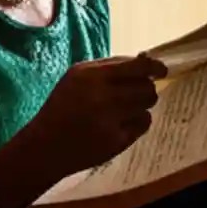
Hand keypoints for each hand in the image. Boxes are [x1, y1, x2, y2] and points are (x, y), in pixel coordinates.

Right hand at [21, 55, 165, 182]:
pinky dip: (137, 122)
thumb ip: (111, 66)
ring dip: (141, 105)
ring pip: (147, 105)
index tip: (161, 70)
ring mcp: (110, 121)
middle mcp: (102, 97)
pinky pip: (144, 124)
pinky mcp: (117, 141)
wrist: (45, 146)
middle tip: (135, 94)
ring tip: (124, 110)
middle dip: (146, 89)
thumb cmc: (64, 106)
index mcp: (90, 76)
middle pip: (146, 87)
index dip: (154, 67)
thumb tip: (146, 61)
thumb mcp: (78, 77)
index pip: (136, 67)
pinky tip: (122, 124)